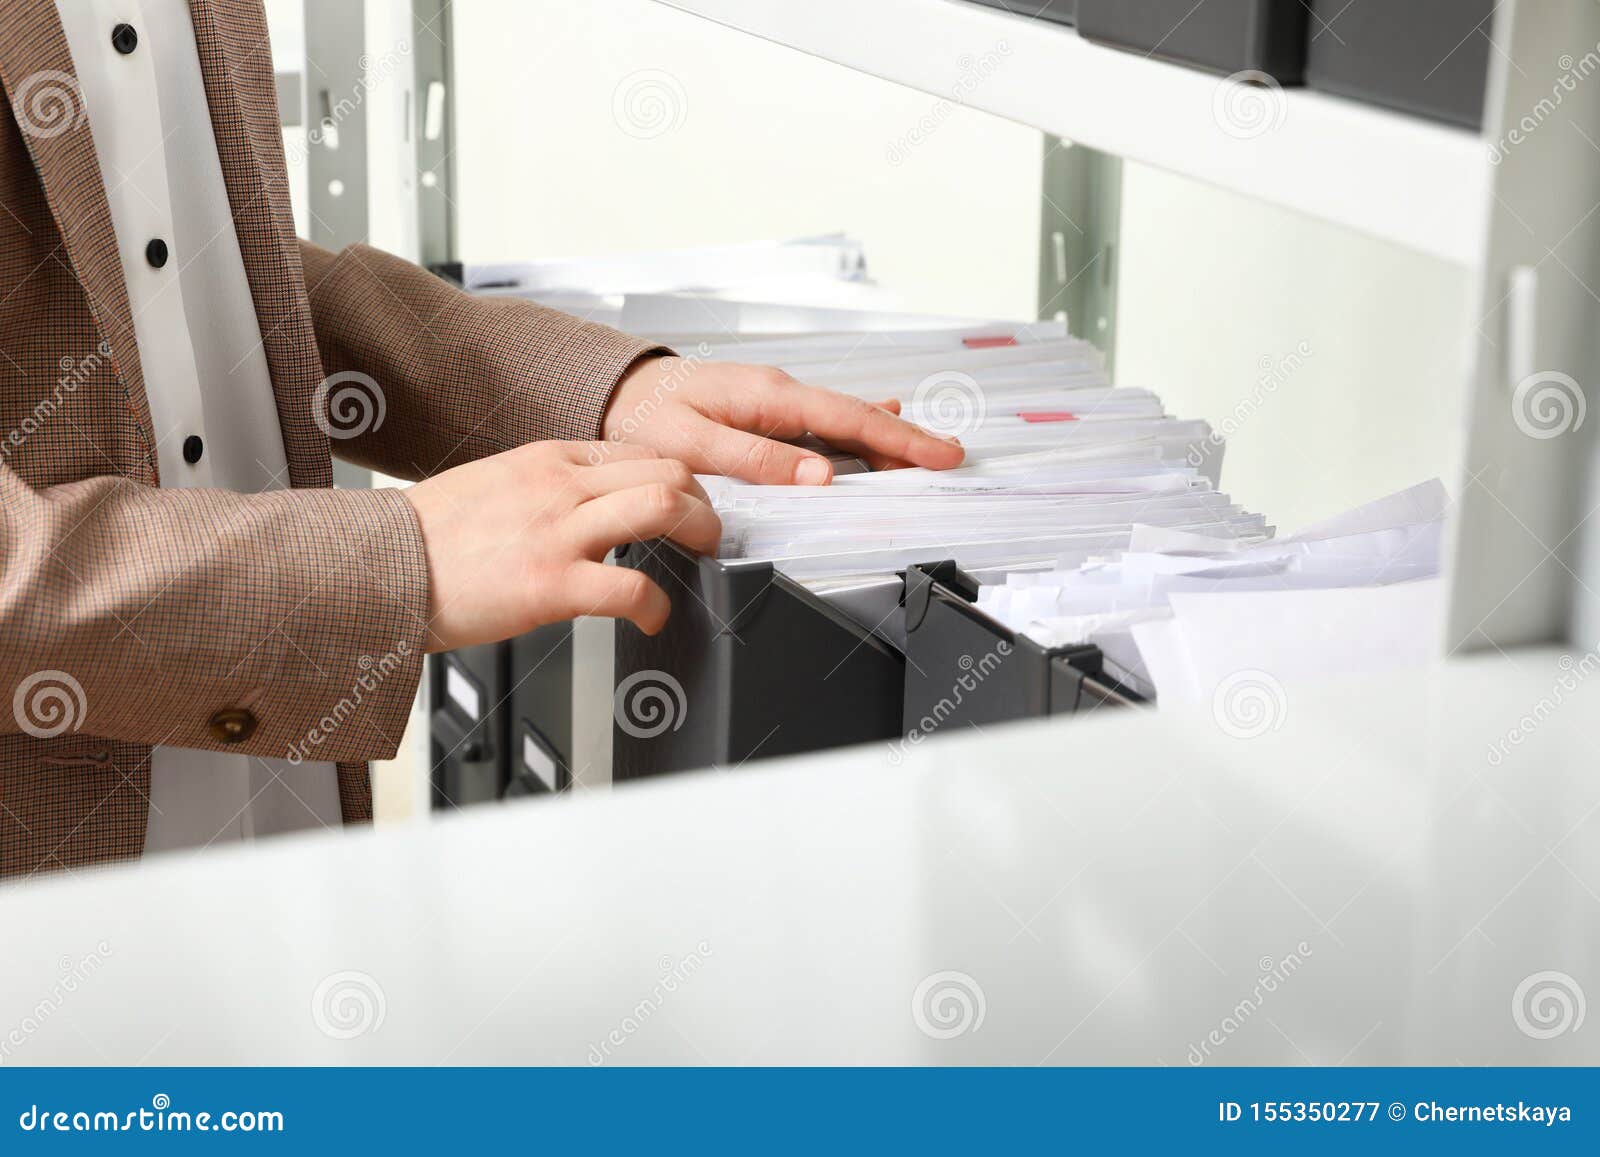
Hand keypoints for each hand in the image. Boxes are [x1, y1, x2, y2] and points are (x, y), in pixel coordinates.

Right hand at [404, 441, 719, 650]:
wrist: (377, 568)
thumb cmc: (424, 538)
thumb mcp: (492, 485)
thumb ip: (544, 487)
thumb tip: (585, 502)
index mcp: (546, 459)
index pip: (639, 449)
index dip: (680, 475)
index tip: (690, 500)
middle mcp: (558, 486)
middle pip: (667, 467)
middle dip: (704, 501)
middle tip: (708, 531)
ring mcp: (557, 532)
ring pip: (662, 504)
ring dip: (700, 534)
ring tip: (700, 560)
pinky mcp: (550, 583)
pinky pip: (631, 586)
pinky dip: (656, 604)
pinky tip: (652, 617)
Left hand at [599, 355, 964, 483]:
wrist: (614, 389)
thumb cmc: (644, 414)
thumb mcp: (693, 443)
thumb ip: (756, 459)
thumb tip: (819, 476)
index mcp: (769, 397)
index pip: (850, 420)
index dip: (900, 440)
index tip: (938, 455)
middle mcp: (779, 393)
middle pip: (858, 418)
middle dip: (908, 438)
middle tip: (951, 456)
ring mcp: (775, 401)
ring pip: (844, 421)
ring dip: (887, 436)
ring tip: (927, 451)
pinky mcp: (765, 411)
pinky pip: (823, 421)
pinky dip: (856, 428)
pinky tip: (877, 426)